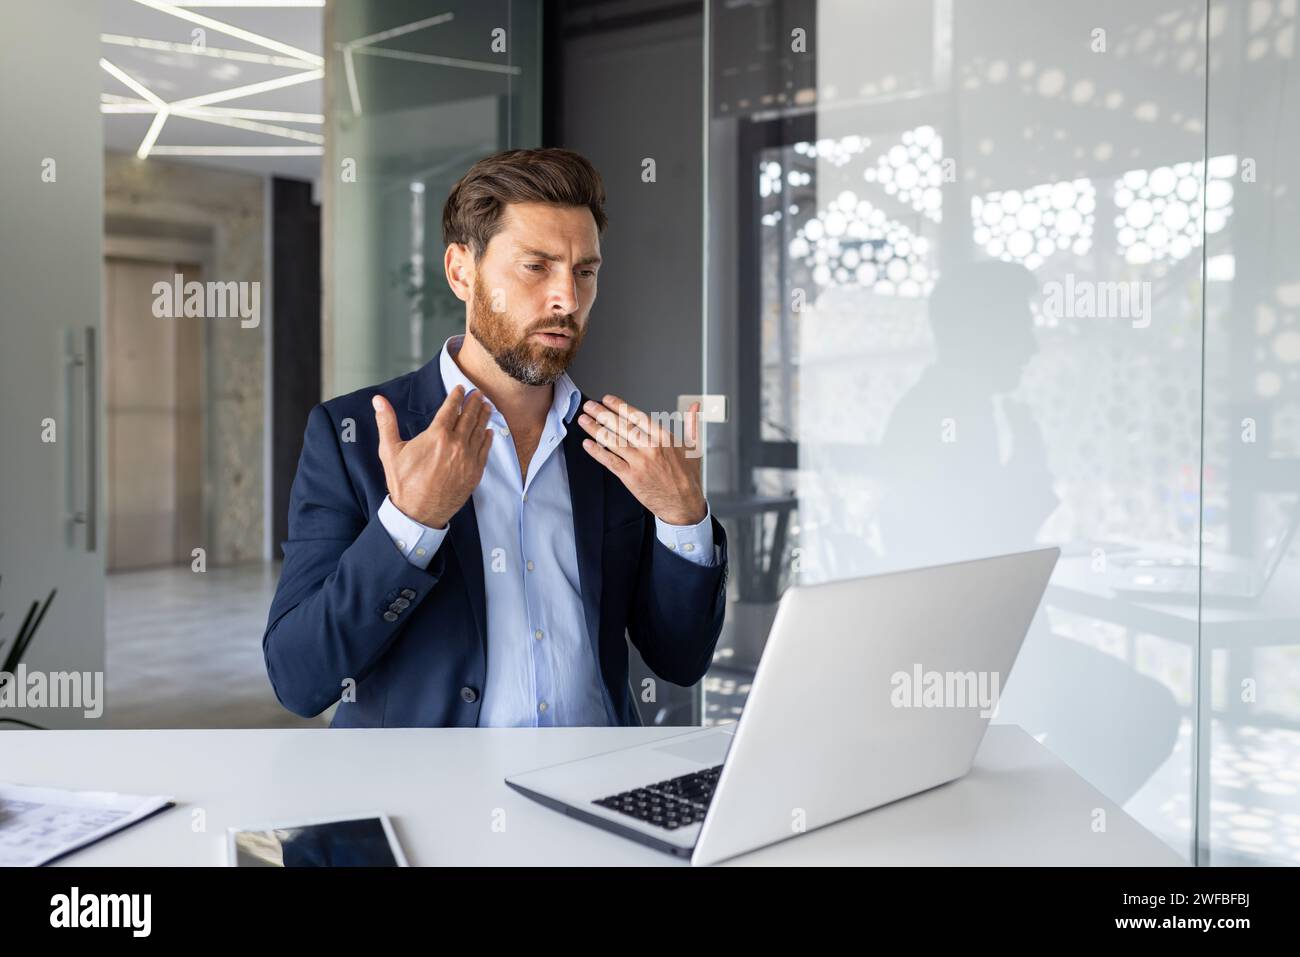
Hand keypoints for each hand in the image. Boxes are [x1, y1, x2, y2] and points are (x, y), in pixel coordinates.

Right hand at [373, 386, 493, 528]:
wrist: (418, 513)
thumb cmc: (403, 483)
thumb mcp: (390, 450)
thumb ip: (387, 422)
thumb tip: (378, 400)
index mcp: (436, 436)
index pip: (451, 409)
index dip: (456, 397)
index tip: (461, 389)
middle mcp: (455, 445)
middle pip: (469, 417)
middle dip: (474, 403)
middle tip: (478, 394)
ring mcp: (467, 459)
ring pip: (479, 431)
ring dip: (484, 417)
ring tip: (487, 406)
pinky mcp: (474, 473)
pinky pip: (484, 450)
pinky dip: (487, 439)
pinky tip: (489, 432)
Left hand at [578, 394, 706, 525]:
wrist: (684, 504)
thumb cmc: (688, 477)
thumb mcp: (694, 447)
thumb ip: (692, 423)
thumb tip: (695, 405)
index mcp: (664, 437)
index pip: (637, 417)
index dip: (619, 406)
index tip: (607, 400)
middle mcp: (650, 448)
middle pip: (621, 426)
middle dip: (602, 413)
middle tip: (589, 406)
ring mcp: (639, 463)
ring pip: (613, 441)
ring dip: (595, 429)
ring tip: (584, 420)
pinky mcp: (631, 478)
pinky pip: (610, 461)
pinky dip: (597, 452)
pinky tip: (588, 444)